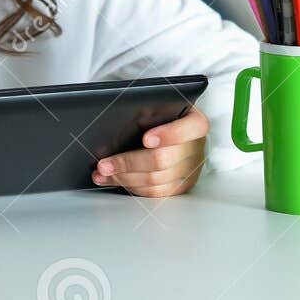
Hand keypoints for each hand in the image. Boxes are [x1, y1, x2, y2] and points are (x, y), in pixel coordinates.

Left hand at [92, 108, 208, 197]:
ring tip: (102, 173)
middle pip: (163, 160)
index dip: (168, 135)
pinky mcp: (180, 186)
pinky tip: (114, 179)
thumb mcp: (161, 106)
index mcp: (196, 123)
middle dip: (128, 162)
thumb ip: (149, 111)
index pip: (188, 129)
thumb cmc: (166, 115)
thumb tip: (117, 122)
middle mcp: (196, 149)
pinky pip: (154, 192)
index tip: (146, 139)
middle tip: (105, 163)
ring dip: (124, 178)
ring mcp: (190, 170)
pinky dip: (130, 187)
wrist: (176, 129)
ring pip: (156, 181)